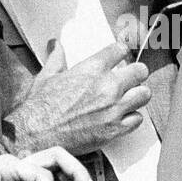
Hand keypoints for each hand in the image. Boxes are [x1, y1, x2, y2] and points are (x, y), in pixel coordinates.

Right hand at [7, 42, 149, 156]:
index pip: (121, 50)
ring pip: (144, 95)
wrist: (37, 135)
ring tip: (129, 97)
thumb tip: (57, 45)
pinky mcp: (114, 129)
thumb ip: (56, 58)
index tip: (120, 56)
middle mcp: (107, 86)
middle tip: (130, 77)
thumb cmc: (40, 107)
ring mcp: (113, 109)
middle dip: (136, 73)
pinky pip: (138, 119)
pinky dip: (132, 117)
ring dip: (137, 95)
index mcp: (91, 68)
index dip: (121, 52)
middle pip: (140, 71)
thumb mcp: (47, 76)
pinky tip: (121, 116)